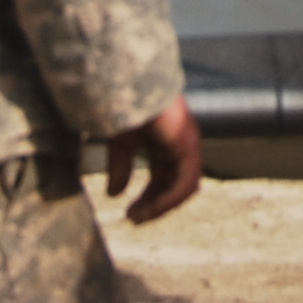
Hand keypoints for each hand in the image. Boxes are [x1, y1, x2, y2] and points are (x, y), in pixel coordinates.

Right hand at [104, 95, 204, 223]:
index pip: (164, 179)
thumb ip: (120, 168)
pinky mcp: (188, 145)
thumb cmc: (124, 106)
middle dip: (154, 205)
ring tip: (141, 217)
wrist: (128, 84)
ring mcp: (187, 144)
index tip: (130, 214)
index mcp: (167, 143)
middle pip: (174, 185)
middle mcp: (181, 144)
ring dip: (162, 206)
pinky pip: (185, 182)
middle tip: (134, 219)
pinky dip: (169, 199)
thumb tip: (114, 195)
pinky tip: (151, 208)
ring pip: (183, 188)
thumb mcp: (120, 144)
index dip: (149, 199)